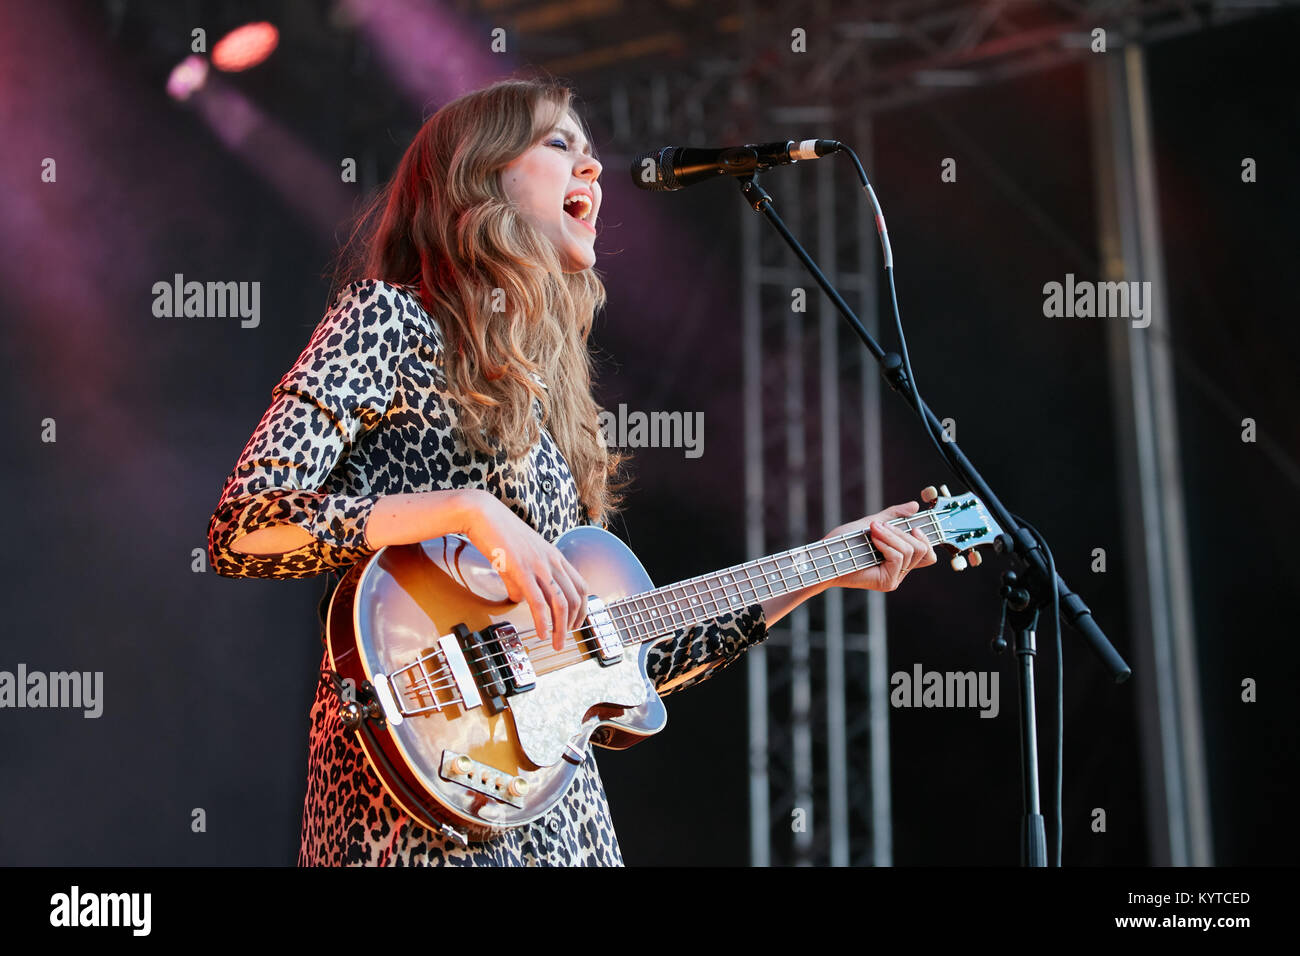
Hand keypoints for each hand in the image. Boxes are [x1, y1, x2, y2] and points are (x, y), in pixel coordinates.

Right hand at [455, 491, 589, 650]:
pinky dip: (543, 621)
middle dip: (574, 623)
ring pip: (560, 603)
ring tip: (556, 644)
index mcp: (555, 556)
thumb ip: (521, 580)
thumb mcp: (517, 558)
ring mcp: (538, 565)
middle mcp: (552, 561)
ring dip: (561, 628)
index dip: (582, 608)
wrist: (482, 515)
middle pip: (575, 598)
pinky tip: (541, 633)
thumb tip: (518, 599)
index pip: (581, 586)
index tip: (575, 623)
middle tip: (565, 640)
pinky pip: (538, 602)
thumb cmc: (499, 534)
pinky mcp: (522, 570)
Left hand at [822, 501, 936, 591]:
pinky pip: (898, 558)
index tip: (915, 526)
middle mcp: (900, 571)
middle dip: (902, 532)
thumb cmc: (844, 543)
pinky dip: (886, 544)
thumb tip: (915, 506)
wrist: (826, 556)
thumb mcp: (872, 523)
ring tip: (873, 530)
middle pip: (923, 550)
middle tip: (880, 526)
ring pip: (910, 551)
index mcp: (899, 559)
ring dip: (891, 536)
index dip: (927, 539)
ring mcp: (894, 578)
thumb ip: (893, 516)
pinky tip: (873, 540)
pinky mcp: (887, 582)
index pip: (927, 554)